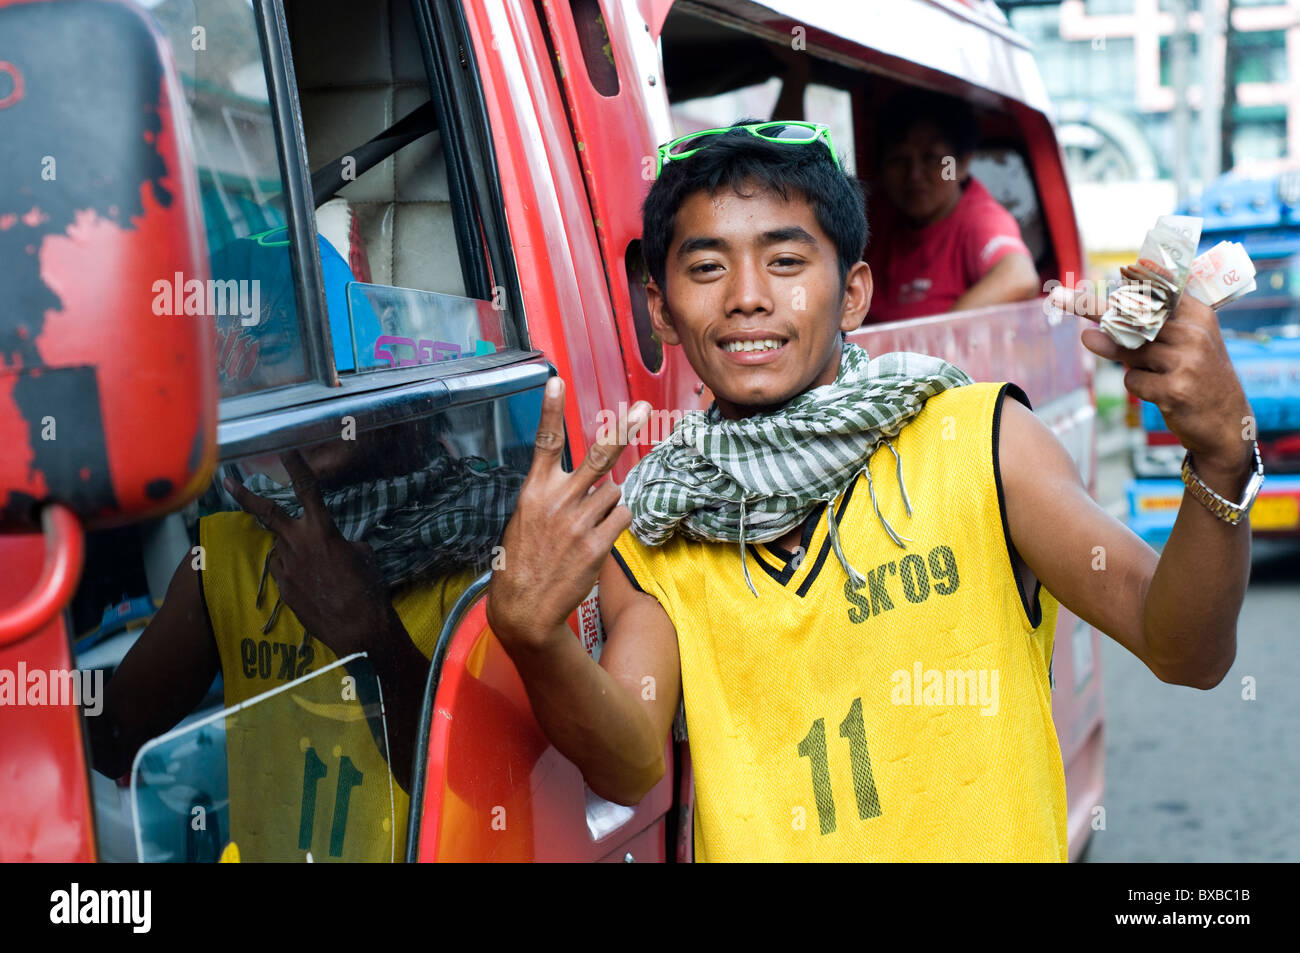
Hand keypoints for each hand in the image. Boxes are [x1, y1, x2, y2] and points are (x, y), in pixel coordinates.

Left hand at [224, 450, 388, 656]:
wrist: (358, 628)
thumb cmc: (368, 588)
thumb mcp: (362, 555)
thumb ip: (342, 542)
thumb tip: (333, 544)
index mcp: (323, 531)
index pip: (308, 489)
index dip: (296, 466)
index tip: (284, 448)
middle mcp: (299, 543)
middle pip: (268, 513)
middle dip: (246, 495)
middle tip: (227, 482)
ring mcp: (286, 567)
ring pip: (280, 546)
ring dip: (292, 548)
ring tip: (317, 567)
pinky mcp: (283, 588)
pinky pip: (283, 569)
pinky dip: (292, 570)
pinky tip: (311, 584)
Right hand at [486, 378, 648, 651]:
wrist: (525, 608)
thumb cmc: (523, 561)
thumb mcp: (525, 519)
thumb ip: (553, 494)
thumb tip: (591, 479)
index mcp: (534, 491)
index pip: (545, 442)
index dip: (551, 410)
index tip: (556, 380)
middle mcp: (558, 501)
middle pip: (598, 456)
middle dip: (621, 430)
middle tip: (641, 408)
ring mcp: (579, 522)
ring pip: (615, 493)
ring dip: (609, 504)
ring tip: (587, 526)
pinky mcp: (597, 545)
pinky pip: (622, 518)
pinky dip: (617, 523)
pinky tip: (599, 538)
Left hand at [1054, 284, 1254, 487]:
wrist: (1226, 422)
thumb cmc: (1197, 376)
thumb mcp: (1184, 344)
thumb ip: (1146, 330)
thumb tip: (1090, 330)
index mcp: (1197, 314)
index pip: (1157, 291)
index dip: (1130, 280)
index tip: (1108, 267)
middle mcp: (1194, 333)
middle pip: (1132, 315)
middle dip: (1090, 306)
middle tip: (1058, 297)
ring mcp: (1186, 361)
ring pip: (1128, 349)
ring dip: (1116, 353)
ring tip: (1111, 349)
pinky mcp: (1175, 389)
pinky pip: (1132, 379)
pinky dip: (1136, 384)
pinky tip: (1160, 390)